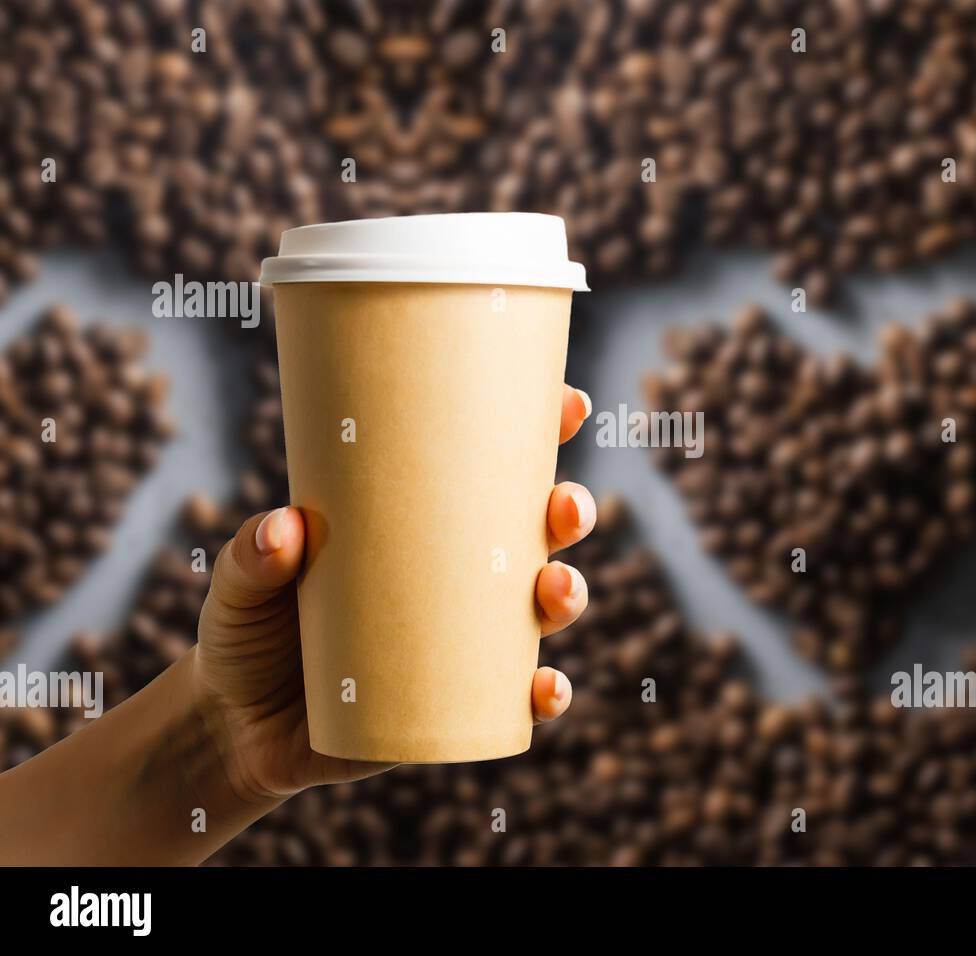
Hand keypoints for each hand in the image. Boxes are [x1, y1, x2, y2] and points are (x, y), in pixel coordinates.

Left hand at [189, 384, 595, 801]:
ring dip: (567, 594)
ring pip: (540, 611)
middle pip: (536, 536)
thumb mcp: (238, 586)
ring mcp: (461, 641)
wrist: (235, 733)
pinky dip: (546, 695)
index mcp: (417, 528)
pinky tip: (544, 688)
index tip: (567, 404)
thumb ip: (251, 557)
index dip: (540, 433)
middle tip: (562, 505)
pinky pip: (518, 700)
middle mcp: (453, 579)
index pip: (489, 471)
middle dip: (568, 512)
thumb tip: (288, 527)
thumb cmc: (244, 635)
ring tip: (553, 588)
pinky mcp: (456, 705)